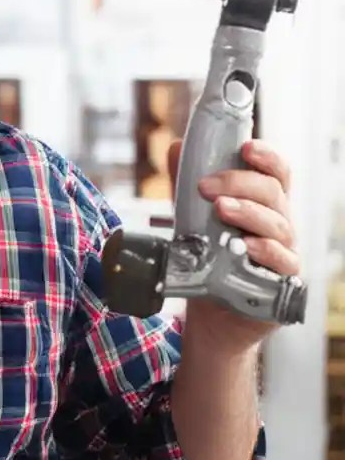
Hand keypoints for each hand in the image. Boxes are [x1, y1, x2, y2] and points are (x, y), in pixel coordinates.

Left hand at [167, 138, 297, 350]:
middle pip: (273, 194)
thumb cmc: (210, 257)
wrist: (210, 312)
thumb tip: (176, 147)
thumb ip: (187, 184)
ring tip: (221, 209)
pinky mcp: (281, 282)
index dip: (268, 158)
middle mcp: (278, 224)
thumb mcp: (194, 216)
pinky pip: (283, 262)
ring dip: (249, 213)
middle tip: (206, 186)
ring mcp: (284, 252)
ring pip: (277, 225)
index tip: (247, 147)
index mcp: (263, 204)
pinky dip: (265, 251)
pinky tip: (246, 246)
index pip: (276, 174)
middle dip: (240, 184)